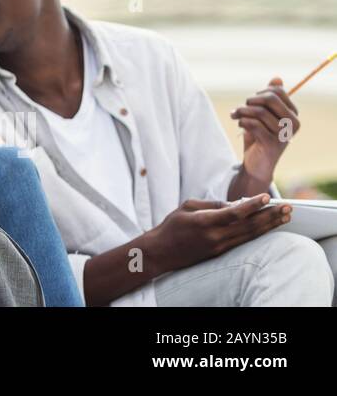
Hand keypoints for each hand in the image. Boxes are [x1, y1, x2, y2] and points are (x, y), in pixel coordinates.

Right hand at [145, 195, 289, 273]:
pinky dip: (259, 233)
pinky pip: (245, 241)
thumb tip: (235, 204)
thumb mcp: (187, 206)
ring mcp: (220, 246)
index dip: (252, 205)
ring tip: (286, 217)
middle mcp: (215, 236)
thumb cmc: (172, 225)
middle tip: (288, 207)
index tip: (266, 197)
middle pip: (249, 226)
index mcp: (205, 222)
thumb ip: (212, 204)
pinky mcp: (221, 252)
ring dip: (270, 225)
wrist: (162, 251)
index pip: (234, 213)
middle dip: (270, 216)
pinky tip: (269, 227)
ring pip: (250, 235)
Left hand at [231, 78, 298, 183]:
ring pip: (258, 111)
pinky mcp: (272, 144)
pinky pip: (253, 124)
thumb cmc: (259, 136)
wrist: (256, 163)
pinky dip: (242, 122)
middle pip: (269, 99)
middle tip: (240, 109)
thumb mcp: (263, 114)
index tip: (250, 101)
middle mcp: (293, 124)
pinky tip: (240, 125)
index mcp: (293, 114)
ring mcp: (284, 134)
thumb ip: (270, 97)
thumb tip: (277, 79)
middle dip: (250, 101)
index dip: (259, 94)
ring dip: (241, 112)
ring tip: (235, 116)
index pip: (277, 92)